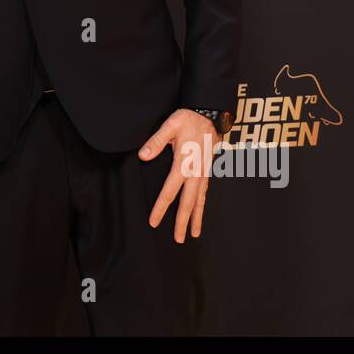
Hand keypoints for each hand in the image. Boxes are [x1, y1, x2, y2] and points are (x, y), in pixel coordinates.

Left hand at [137, 108, 220, 242]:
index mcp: (184, 164)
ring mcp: (203, 173)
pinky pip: (204, 193)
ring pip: (200, 200)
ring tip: (194, 234)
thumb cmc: (188, 119)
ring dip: (196, 218)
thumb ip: (156, 141)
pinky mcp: (207, 171)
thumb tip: (143, 156)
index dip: (161, 208)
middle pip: (188, 202)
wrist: (210, 114)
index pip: (170, 191)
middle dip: (183, 222)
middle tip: (179, 239)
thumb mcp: (170, 126)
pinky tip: (199, 212)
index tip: (154, 222)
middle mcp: (195, 172)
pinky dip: (201, 205)